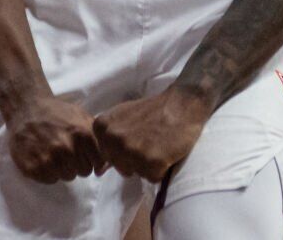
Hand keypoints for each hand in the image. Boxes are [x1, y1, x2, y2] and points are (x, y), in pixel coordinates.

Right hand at [5, 94, 100, 182]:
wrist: (26, 108)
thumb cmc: (57, 113)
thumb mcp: (81, 116)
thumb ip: (97, 138)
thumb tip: (106, 166)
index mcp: (82, 135)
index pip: (98, 163)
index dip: (91, 158)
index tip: (83, 151)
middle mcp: (66, 148)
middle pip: (83, 172)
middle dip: (78, 163)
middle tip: (66, 150)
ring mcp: (48, 159)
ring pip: (67, 177)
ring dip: (63, 168)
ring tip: (54, 152)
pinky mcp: (32, 167)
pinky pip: (50, 180)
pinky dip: (48, 172)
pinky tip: (43, 157)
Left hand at [92, 87, 211, 181]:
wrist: (182, 104)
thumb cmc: (153, 110)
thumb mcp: (121, 115)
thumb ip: (108, 135)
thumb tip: (100, 165)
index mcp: (102, 127)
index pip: (107, 156)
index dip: (123, 151)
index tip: (136, 137)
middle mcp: (113, 139)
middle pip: (121, 167)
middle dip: (135, 160)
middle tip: (149, 142)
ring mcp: (132, 151)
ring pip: (137, 173)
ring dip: (149, 165)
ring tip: (158, 146)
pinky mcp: (152, 162)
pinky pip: (152, 178)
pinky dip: (161, 170)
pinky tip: (166, 152)